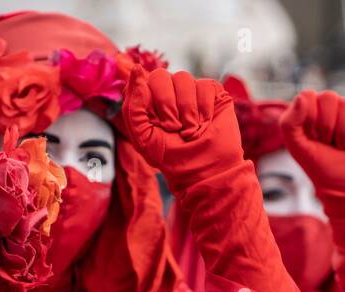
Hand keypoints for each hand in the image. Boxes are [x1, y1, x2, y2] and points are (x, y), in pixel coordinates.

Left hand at [122, 68, 242, 186]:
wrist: (205, 170)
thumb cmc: (172, 158)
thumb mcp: (143, 138)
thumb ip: (133, 106)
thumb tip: (137, 68)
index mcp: (148, 102)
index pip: (140, 80)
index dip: (149, 100)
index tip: (158, 123)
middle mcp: (168, 92)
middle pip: (160, 76)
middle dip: (166, 105)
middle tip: (174, 128)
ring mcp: (190, 91)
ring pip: (183, 78)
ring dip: (186, 110)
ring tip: (190, 131)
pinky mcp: (211, 92)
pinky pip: (204, 85)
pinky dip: (204, 109)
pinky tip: (205, 125)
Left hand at [279, 90, 344, 193]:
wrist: (344, 186)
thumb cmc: (319, 165)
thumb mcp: (297, 147)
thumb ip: (290, 122)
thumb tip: (303, 96)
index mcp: (310, 108)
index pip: (309, 96)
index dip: (310, 118)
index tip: (311, 137)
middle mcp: (331, 105)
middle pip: (329, 97)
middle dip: (326, 127)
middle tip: (326, 142)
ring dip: (342, 134)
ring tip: (341, 146)